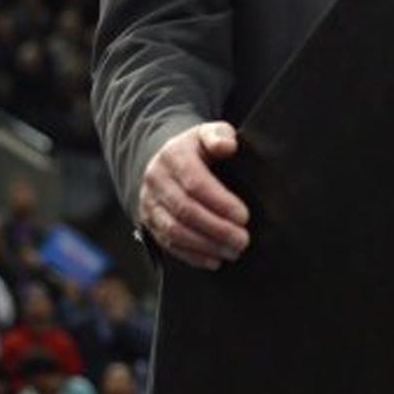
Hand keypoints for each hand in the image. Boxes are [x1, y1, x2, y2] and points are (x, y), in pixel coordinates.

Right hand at [140, 121, 250, 269]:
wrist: (161, 159)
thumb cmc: (195, 149)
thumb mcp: (207, 133)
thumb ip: (219, 135)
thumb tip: (228, 146)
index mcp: (173, 156)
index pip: (195, 183)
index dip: (220, 202)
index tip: (244, 216)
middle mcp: (157, 181)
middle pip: (185, 210)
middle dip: (216, 229)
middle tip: (243, 240)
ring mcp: (150, 204)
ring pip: (174, 231)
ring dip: (205, 245)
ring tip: (232, 252)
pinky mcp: (149, 223)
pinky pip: (168, 244)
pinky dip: (191, 256)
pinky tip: (214, 261)